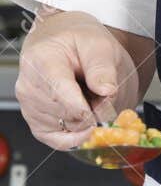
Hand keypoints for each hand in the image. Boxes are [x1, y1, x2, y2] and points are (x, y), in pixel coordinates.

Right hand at [15, 11, 138, 150]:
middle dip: (92, 109)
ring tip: (89, 96)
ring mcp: (30, 106)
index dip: (82, 106)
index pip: (60, 92)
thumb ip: (103, 67)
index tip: (99, 110)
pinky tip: (89, 125)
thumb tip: (107, 91)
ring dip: (87, 120)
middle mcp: (29, 85)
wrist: (65, 46)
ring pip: (67, 128)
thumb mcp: (99, 44)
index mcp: (42, 60)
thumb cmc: (78, 44)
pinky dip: (79, 137)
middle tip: (102, 92)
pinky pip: (59, 142)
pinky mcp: (37, 124)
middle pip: (66, 113)